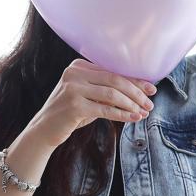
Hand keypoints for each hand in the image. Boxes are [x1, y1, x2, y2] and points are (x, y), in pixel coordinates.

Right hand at [32, 58, 156, 149]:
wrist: (44, 129)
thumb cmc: (69, 113)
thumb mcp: (87, 96)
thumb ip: (106, 90)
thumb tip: (139, 91)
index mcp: (78, 66)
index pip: (113, 71)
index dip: (135, 80)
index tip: (151, 89)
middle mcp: (74, 73)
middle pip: (115, 80)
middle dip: (136, 92)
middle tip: (150, 103)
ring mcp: (72, 89)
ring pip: (112, 94)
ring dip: (132, 104)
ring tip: (143, 112)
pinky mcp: (74, 106)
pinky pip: (105, 109)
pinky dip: (122, 114)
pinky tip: (133, 118)